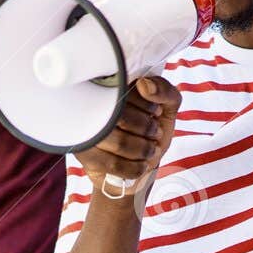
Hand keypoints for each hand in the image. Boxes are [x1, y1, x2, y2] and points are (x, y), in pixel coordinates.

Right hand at [74, 75, 179, 201]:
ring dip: (143, 148)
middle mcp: (92, 105)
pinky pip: (113, 163)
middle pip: (121, 116)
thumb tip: (144, 85)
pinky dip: (135, 167)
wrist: (142, 164)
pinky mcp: (85, 155)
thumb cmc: (152, 131)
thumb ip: (165, 91)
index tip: (156, 112)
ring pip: (118, 142)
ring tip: (150, 149)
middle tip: (155, 133)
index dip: (147, 106)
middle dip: (147, 128)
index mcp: (112, 88)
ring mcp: (86, 131)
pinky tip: (141, 164)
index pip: (125, 91)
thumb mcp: (167, 107)